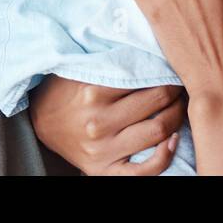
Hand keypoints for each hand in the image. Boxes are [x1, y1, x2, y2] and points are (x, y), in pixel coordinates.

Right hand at [27, 75, 186, 175]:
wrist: (41, 123)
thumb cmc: (66, 91)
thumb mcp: (83, 70)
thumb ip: (114, 63)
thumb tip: (153, 51)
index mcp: (94, 93)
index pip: (145, 78)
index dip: (166, 72)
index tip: (173, 68)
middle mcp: (99, 123)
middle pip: (156, 103)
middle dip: (176, 91)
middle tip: (181, 85)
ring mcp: (103, 151)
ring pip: (157, 132)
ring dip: (177, 117)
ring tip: (179, 106)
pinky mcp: (104, 171)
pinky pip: (144, 171)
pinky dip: (165, 156)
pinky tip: (173, 140)